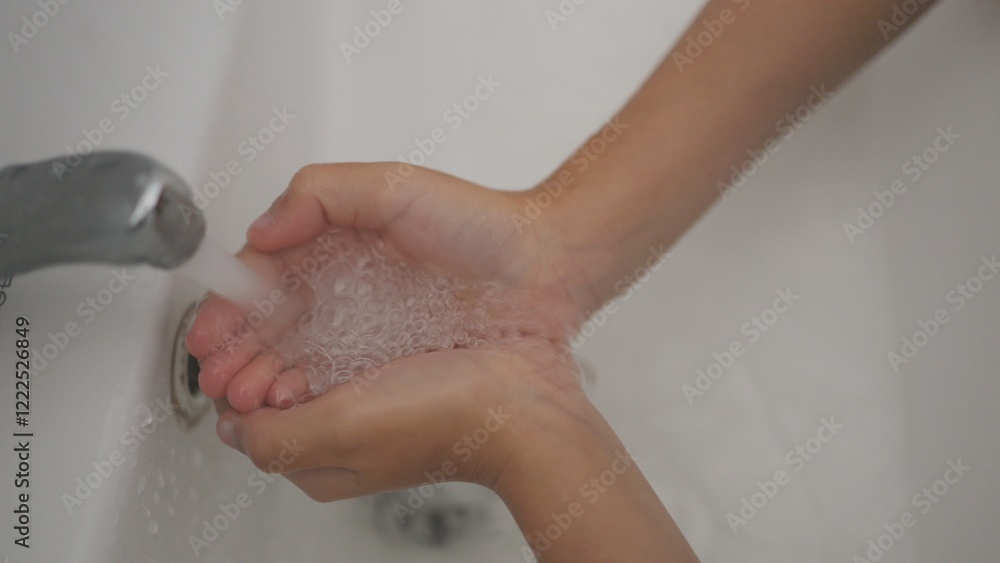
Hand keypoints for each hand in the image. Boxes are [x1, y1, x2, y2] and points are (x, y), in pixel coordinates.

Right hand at [186, 162, 585, 411]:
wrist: (545, 269)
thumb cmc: (480, 225)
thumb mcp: (391, 187)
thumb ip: (318, 195)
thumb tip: (261, 235)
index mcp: (331, 250)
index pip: (262, 283)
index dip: (229, 309)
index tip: (209, 332)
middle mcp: (341, 296)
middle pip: (270, 332)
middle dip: (237, 357)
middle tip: (221, 378)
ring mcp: (363, 336)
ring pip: (297, 364)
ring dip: (264, 384)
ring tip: (246, 400)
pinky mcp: (390, 369)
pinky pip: (338, 388)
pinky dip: (308, 400)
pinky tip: (290, 408)